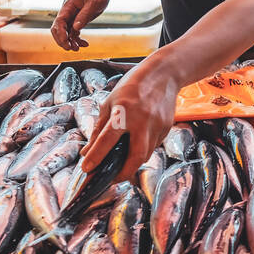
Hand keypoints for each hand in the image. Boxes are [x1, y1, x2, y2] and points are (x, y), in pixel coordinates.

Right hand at [51, 0, 110, 50]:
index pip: (59, 22)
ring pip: (66, 32)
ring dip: (70, 41)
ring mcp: (72, 16)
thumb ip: (84, 15)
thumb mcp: (94, 3)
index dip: (60, 34)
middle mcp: (67, 11)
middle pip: (58, 28)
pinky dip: (77, 39)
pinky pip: (74, 32)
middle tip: (70, 48)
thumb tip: (76, 28)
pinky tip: (84, 44)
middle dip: (62, 40)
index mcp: (68, 6)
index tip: (66, 43)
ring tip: (77, 49)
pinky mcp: (78, 19)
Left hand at [80, 56, 179, 184]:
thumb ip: (99, 128)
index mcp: (123, 112)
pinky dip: (143, 149)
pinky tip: (137, 143)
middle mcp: (142, 121)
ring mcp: (157, 126)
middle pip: (136, 157)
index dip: (96, 157)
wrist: (163, 74)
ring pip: (146, 154)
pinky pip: (153, 146)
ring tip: (122, 164)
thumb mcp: (110, 102)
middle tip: (113, 179)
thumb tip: (88, 150)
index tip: (87, 169)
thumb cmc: (132, 86)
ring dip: (133, 162)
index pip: (107, 140)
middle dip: (124, 173)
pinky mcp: (167, 129)